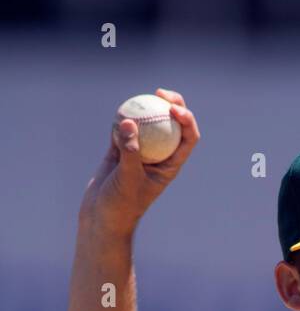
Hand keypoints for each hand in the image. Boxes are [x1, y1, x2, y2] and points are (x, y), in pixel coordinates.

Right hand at [78, 88, 199, 237]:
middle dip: (172, 105)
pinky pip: (123, 128)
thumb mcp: (127, 179)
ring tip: (138, 97)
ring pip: (148, 124)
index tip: (173, 108)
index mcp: (170, 166)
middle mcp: (158, 157)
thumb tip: (130, 121)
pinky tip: (119, 112)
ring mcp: (139, 152)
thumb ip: (130, 151)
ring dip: (145, 108)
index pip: (187, 138)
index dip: (187, 119)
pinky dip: (121, 119)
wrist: (101, 218)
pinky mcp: (119, 150)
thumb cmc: (120, 206)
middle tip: (160, 93)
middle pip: (172, 126)